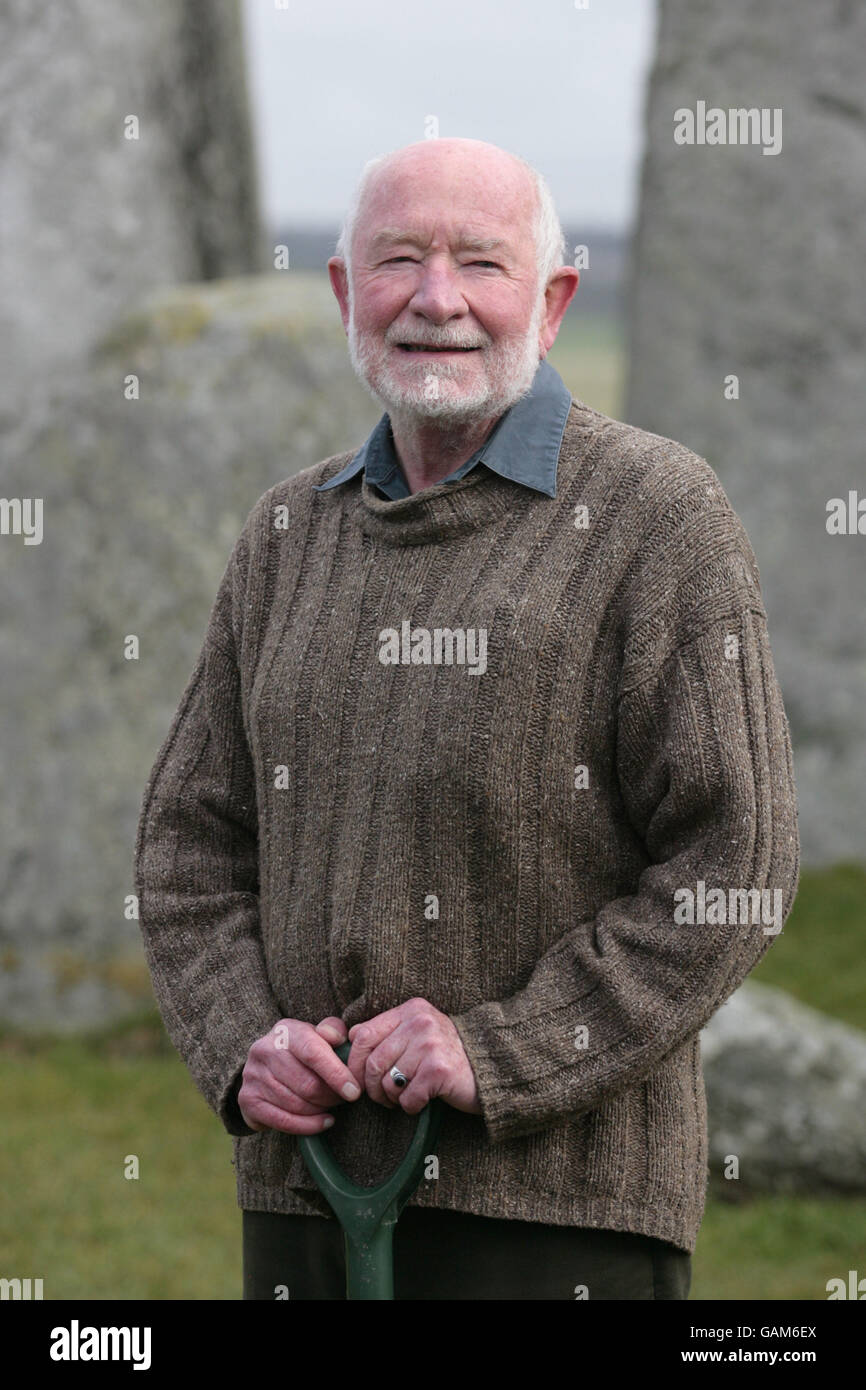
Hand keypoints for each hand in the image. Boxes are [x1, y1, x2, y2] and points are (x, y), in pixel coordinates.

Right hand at [238, 1016, 361, 1133]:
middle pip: (307, 1084)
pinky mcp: (248, 1100)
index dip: (336, 1074)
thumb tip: (337, 1038)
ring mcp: (253, 1076)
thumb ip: (332, 1030)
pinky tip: (324, 1122)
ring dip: (321, 1110)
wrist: (265, 1066)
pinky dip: (308, 1126)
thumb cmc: (303, 1050)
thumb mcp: (317, 1034)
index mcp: (286, 1030)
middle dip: (331, 1096)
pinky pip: (283, 1121)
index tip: (354, 1092)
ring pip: (297, 1104)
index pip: (313, 1052)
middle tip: (344, 1099)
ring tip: (331, 1107)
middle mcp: (264, 1050)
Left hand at [346, 998, 481, 1115]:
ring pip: (388, 1082)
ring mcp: (430, 1045)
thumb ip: (389, 1030)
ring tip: (402, 1099)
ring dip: (391, 1099)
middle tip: (381, 1097)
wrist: (493, 1066)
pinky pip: (408, 1098)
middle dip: (371, 1087)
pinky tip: (421, 1102)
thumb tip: (352, 1036)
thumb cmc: (448, 1053)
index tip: (359, 1079)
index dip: (355, 1062)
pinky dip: (410, 1107)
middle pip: (373, 1061)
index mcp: (411, 1010)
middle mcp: (420, 1023)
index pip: (364, 1034)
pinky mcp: (439, 1071)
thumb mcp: (420, 1030)